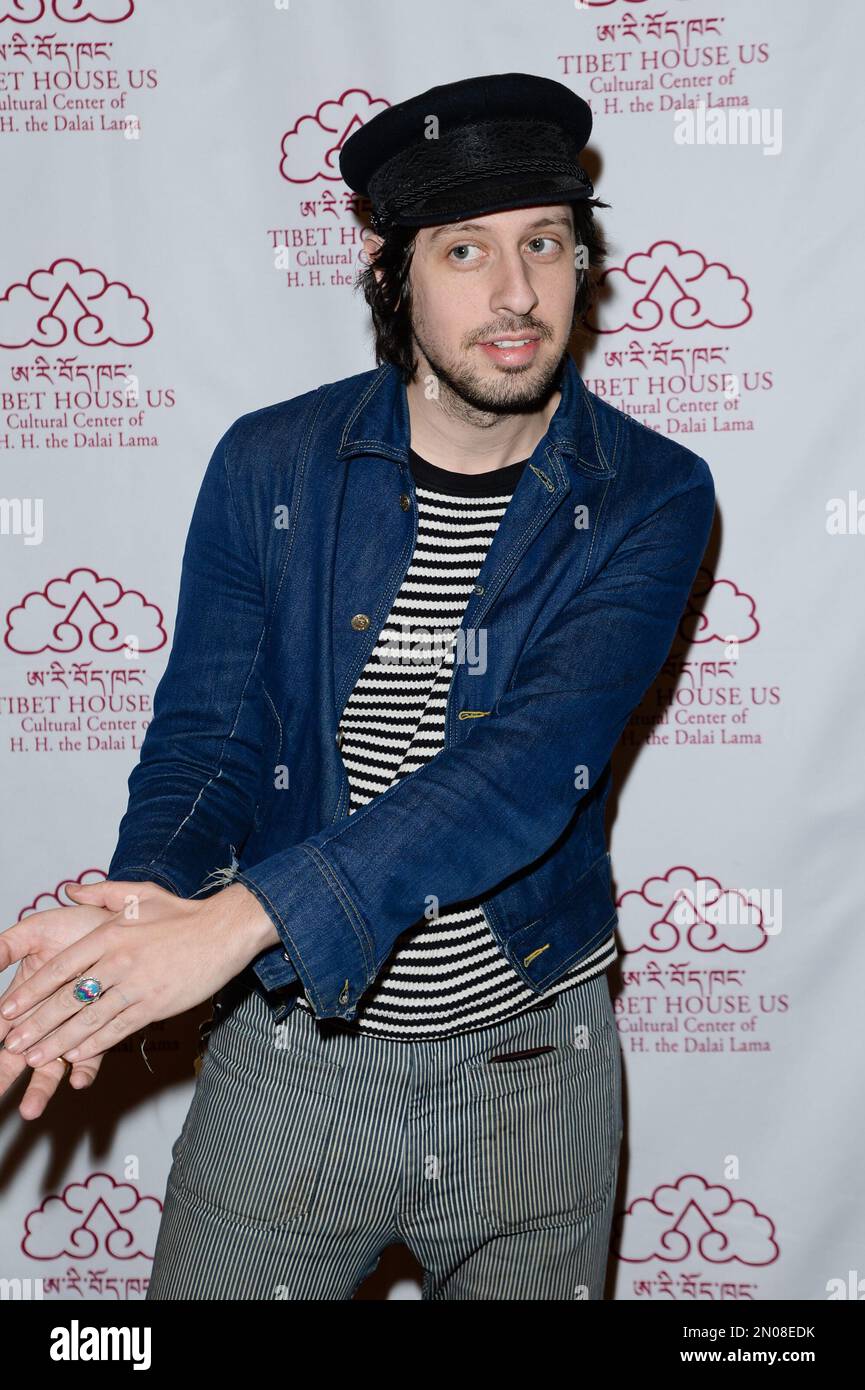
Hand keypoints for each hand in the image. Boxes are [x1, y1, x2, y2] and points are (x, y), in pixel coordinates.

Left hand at [0, 879, 274, 1068]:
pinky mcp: (155, 1005)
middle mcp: (119, 962)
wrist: (224, 931)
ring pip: (89, 1019)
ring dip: (58, 1041)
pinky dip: (94, 1045)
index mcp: (110, 935)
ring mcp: (137, 986)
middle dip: (36, 1024)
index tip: (9, 1008)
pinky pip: (118, 1029)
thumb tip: (69, 892)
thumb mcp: (140, 894)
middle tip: (11, 1043)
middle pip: (69, 998)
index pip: (60, 968)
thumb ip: (101, 893)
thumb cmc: (183, 914)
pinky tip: (75, 1057)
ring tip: (34, 1057)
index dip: (31, 991)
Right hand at [0, 895, 114, 1118]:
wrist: (121, 923)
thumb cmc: (77, 926)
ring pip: (52, 1062)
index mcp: (23, 998)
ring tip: (31, 1108)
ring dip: (41, 1086)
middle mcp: (46, 1017)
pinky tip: (78, 1079)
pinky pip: (93, 1053)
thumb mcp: (35, 931)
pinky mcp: (102, 1026)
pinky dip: (85, 1067)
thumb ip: (7, 947)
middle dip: (5, 1077)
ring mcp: (73, 1025)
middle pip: (19, 1054)